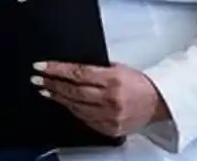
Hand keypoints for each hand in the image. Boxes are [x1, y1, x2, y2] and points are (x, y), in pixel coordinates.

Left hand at [31, 61, 169, 138]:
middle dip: (52, 84)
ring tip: (46, 91)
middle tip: (37, 79)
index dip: (56, 70)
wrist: (159, 103)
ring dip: (58, 98)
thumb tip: (71, 68)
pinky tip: (64, 104)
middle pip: (73, 91)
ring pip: (76, 107)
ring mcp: (110, 116)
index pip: (77, 73)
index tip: (41, 67)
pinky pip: (85, 120)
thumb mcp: (119, 68)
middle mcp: (110, 99)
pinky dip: (73, 111)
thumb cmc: (140, 83)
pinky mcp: (110, 129)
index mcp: (113, 80)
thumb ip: (97, 69)